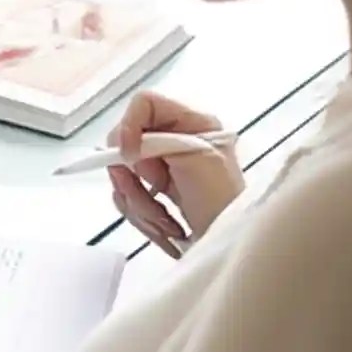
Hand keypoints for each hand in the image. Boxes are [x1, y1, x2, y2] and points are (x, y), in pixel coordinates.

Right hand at [107, 92, 244, 258]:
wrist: (229, 248)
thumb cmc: (224, 203)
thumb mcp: (197, 160)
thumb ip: (159, 143)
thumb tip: (123, 150)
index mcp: (191, 123)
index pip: (144, 104)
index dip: (129, 126)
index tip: (129, 158)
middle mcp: (174, 140)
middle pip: (124, 143)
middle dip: (133, 179)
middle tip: (151, 197)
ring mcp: (163, 167)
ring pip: (122, 175)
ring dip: (138, 205)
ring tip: (166, 222)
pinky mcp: (155, 192)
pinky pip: (127, 198)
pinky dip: (141, 217)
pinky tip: (167, 228)